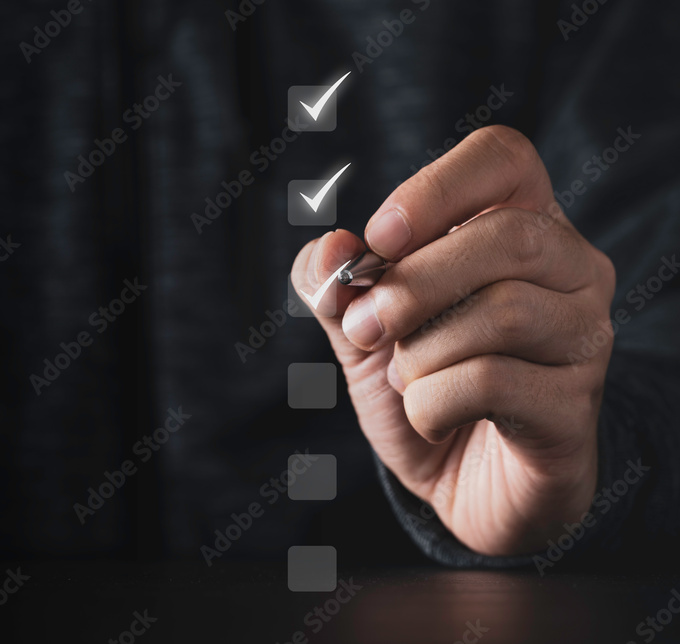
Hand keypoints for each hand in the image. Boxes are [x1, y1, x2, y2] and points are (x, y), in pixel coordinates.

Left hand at [291, 126, 615, 555]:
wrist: (458, 482)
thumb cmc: (421, 385)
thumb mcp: (360, 329)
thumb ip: (335, 284)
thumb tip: (332, 248)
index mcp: (518, 226)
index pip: (503, 157)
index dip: (435, 188)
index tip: (380, 238)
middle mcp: (572, 269)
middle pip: (509, 236)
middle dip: (414, 284)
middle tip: (365, 327)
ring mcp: (585, 337)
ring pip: (504, 313)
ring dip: (420, 353)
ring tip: (405, 380)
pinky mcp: (577, 406)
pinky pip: (494, 383)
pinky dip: (432, 403)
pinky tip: (431, 417)